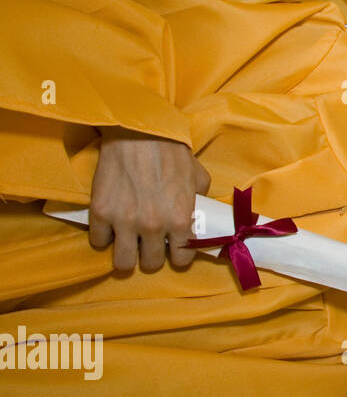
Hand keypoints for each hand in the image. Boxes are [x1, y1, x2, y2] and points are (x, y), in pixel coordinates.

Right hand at [89, 127, 211, 272]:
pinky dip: (104, 237)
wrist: (140, 132)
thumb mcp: (198, 177)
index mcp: (181, 220)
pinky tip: (110, 227)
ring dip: (126, 257)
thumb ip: (200, 202)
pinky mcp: (101, 213)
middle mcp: (153, 227)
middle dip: (152, 256)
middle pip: (151, 264)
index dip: (178, 256)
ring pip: (122, 263)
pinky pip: (98, 242)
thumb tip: (199, 216)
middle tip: (149, 245)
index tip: (173, 249)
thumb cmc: (172, 152)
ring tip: (128, 245)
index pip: (182, 260)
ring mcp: (125, 222)